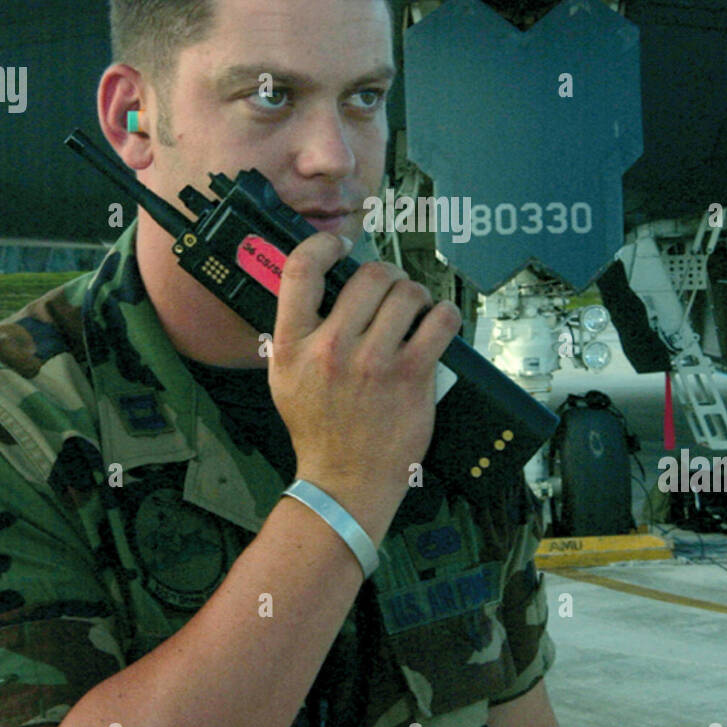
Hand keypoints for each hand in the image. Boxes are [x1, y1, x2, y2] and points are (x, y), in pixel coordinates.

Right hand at [268, 233, 461, 540]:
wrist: (344, 481)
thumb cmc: (318, 427)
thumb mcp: (283, 376)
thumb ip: (295, 328)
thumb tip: (320, 280)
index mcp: (292, 345)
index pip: (300, 270)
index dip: (324, 245)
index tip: (342, 247)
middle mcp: (330, 349)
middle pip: (370, 276)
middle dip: (387, 276)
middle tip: (391, 290)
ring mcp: (373, 363)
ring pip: (407, 293)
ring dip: (416, 295)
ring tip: (414, 310)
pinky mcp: (411, 377)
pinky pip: (440, 321)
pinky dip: (443, 315)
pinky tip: (437, 322)